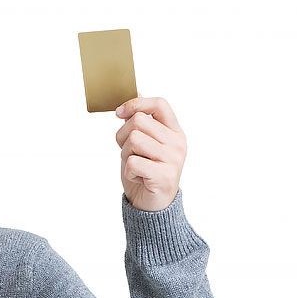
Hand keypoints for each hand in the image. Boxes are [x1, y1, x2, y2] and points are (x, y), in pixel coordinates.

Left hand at [115, 94, 186, 211]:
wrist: (152, 206)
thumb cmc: (146, 172)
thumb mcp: (144, 143)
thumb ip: (142, 121)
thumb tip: (136, 91)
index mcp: (175, 131)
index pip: (159, 104)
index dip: (136, 104)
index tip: (119, 113)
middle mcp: (177, 143)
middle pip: (139, 121)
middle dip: (123, 136)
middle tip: (128, 151)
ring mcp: (173, 159)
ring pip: (134, 140)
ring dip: (125, 154)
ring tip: (135, 164)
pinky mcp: (164, 176)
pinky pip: (133, 162)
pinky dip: (128, 171)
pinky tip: (137, 177)